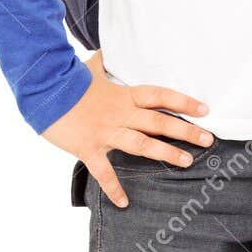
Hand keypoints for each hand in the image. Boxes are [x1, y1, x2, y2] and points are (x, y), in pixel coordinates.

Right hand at [39, 48, 212, 207]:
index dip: (184, 102)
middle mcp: (120, 113)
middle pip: (159, 122)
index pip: (160, 96)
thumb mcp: (90, 68)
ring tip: (186, 162)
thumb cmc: (67, 80)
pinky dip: (114, 188)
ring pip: (142, 144)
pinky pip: (104, 171)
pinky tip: (124, 203)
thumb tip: (105, 49)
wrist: (43, 91)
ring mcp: (106, 132)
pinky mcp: (89, 148)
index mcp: (124, 94)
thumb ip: (102, 62)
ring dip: (165, 153)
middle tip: (209, 139)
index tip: (204, 109)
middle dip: (185, 130)